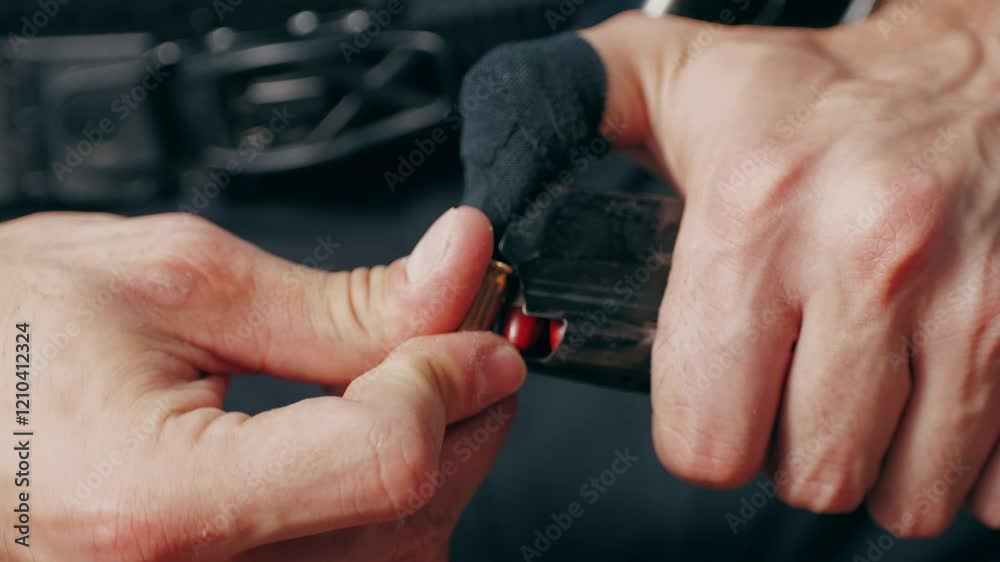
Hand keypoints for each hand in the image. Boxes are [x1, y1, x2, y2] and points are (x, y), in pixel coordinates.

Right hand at [0, 208, 524, 560]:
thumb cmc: (4, 334)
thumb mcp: (177, 282)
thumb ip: (341, 300)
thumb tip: (458, 266)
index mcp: (160, 505)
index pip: (387, 459)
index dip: (451, 378)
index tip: (477, 331)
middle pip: (410, 518)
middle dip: (459, 415)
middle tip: (451, 341)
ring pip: (398, 557)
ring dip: (428, 463)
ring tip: (394, 386)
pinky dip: (383, 508)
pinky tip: (358, 447)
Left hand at [580, 1, 999, 534]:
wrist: (979, 73)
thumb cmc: (822, 92)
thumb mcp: (671, 77)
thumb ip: (561, 111)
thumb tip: (491, 190)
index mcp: (756, 215)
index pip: (707, 436)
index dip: (702, 435)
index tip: (715, 401)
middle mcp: (870, 260)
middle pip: (812, 476)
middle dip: (789, 453)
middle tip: (791, 392)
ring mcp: (974, 306)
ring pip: (908, 493)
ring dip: (875, 461)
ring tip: (859, 389)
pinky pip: (998, 484)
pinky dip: (962, 460)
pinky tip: (930, 395)